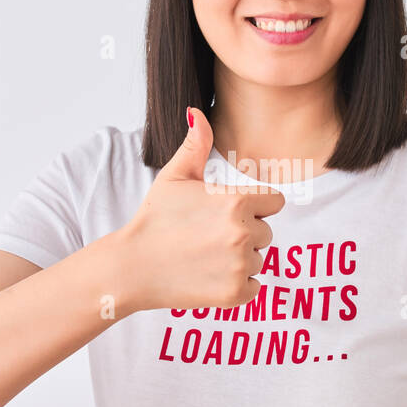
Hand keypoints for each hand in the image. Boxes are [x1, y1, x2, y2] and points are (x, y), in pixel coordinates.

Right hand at [119, 107, 284, 311]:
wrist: (132, 267)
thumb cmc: (154, 219)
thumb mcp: (174, 177)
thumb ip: (195, 144)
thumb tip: (195, 112)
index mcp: (237, 201)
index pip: (274, 202)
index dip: (254, 207)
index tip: (226, 214)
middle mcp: (243, 232)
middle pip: (266, 233)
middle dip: (244, 234)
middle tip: (207, 238)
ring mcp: (239, 265)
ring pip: (258, 259)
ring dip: (239, 260)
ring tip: (205, 257)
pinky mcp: (234, 293)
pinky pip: (254, 286)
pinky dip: (237, 286)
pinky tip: (209, 277)